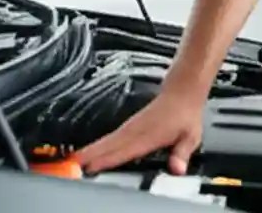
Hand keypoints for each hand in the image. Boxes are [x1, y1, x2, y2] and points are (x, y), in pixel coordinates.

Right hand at [76, 89, 204, 175]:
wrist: (181, 94)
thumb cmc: (185, 116)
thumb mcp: (190, 137)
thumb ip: (181, 154)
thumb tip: (177, 168)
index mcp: (147, 136)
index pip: (123, 151)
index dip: (106, 160)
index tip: (89, 166)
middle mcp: (135, 132)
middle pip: (108, 146)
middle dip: (89, 156)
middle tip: (71, 165)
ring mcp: (129, 128)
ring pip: (106, 141)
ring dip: (89, 150)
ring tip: (73, 160)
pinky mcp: (128, 127)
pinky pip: (109, 138)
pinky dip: (97, 146)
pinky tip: (88, 152)